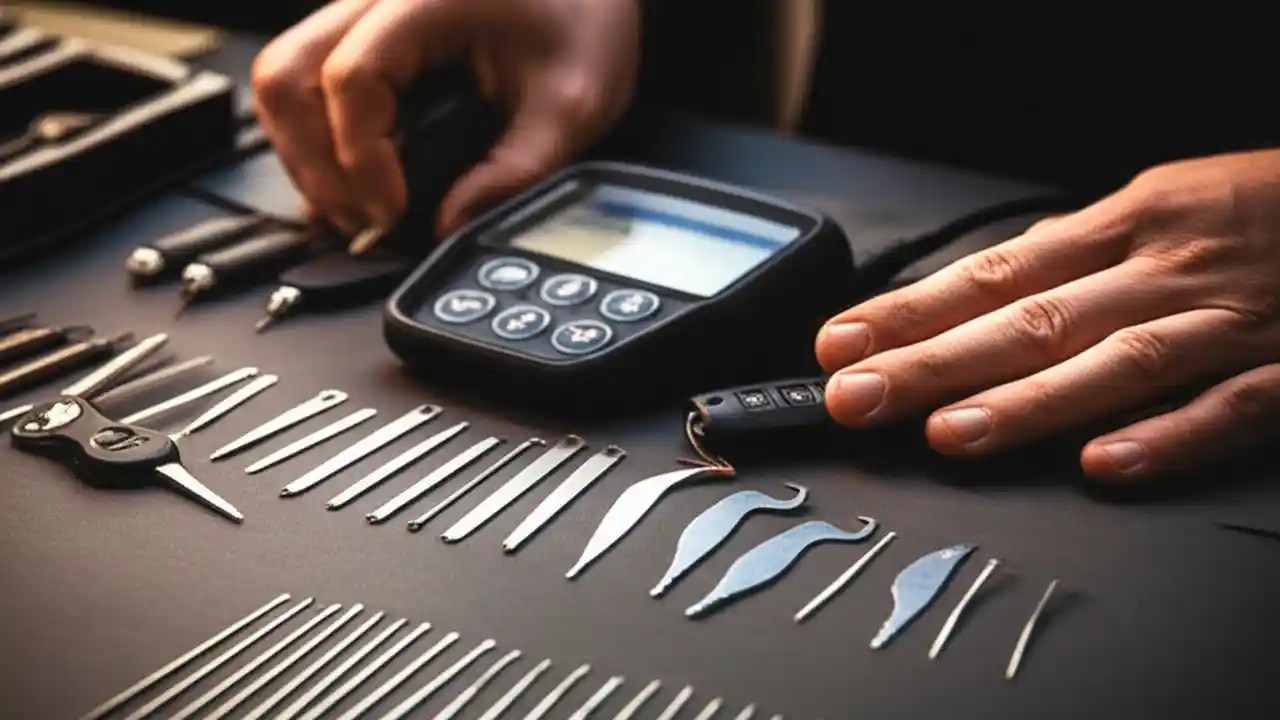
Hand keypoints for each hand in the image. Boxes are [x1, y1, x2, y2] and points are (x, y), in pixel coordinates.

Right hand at [251, 0, 640, 236]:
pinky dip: (317, 144)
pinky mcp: (363, 42)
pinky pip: (307, 88)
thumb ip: (516, 170)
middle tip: (364, 220)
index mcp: (425, 1)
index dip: (360, 157)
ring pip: (283, 82)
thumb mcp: (572, 103)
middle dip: (315, 163)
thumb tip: (450, 226)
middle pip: (286, 75)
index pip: (352, 76)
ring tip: (358, 211)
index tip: (391, 211)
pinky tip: (353, 188)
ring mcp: (360, 16)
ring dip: (306, 157)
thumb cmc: (581, 21)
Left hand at [815, 150, 1279, 482]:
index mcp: (1124, 228)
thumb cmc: (1256, 212)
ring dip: (1027, 402)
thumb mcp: (1155, 211)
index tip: (840, 344)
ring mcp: (1227, 321)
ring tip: (946, 434)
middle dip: (932, 361)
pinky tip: (1105, 466)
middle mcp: (1162, 272)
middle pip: (1032, 319)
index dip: (912, 311)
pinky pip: (1231, 406)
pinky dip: (1168, 436)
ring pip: (1116, 363)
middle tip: (854, 397)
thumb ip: (1072, 260)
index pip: (994, 274)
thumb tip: (973, 298)